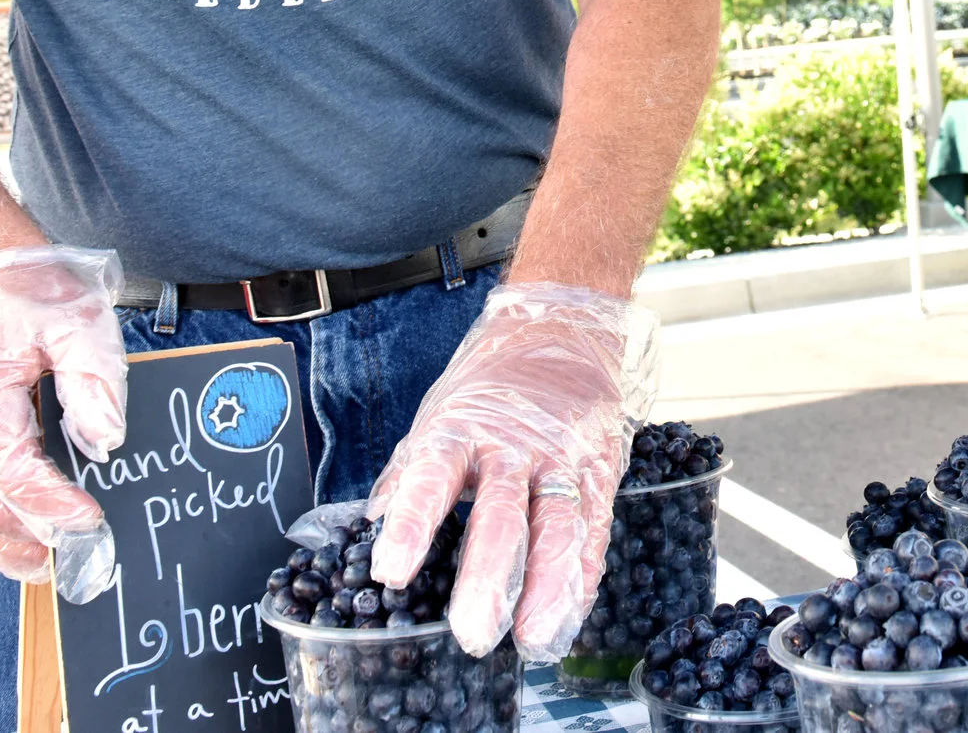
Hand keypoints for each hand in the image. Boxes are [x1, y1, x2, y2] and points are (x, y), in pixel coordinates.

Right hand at [0, 246, 127, 602]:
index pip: (11, 467)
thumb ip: (95, 380)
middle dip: (29, 542)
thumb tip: (106, 439)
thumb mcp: (81, 323)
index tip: (91, 520)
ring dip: (8, 547)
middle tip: (79, 563)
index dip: (50, 502)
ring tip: (55, 566)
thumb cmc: (38, 298)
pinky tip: (31, 542)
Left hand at [367, 283, 658, 658]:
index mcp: (459, 429)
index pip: (431, 476)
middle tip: (472, 632)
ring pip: (558, 527)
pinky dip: (581, 579)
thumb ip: (408, 474)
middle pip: (501, 515)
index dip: (412, 524)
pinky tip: (567, 617)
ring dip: (547, 588)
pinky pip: (593, 531)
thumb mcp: (437, 415)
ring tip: (532, 638)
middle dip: (488, 577)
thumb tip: (368, 527)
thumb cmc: (491, 384)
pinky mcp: (599, 472)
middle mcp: (512, 446)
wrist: (561, 328)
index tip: (391, 573)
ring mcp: (561, 460)